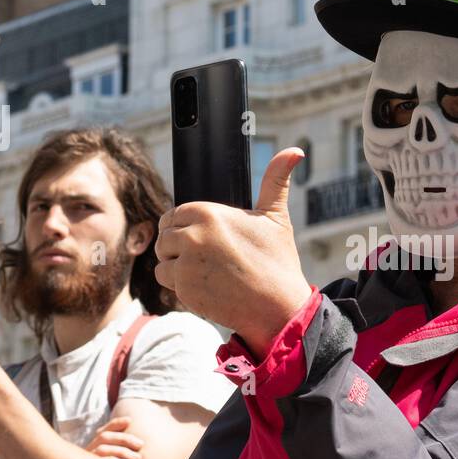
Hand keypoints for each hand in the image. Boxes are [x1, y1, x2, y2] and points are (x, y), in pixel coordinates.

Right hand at [85, 416, 143, 458]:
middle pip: (105, 437)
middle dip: (124, 438)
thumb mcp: (113, 458)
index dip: (116, 423)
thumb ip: (122, 448)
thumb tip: (137, 433)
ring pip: (102, 449)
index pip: (104, 429)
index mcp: (95, 445)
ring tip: (138, 458)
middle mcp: (89, 450)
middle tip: (141, 444)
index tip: (130, 420)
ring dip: (121, 451)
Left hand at [155, 148, 312, 360]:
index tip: (204, 240)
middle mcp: (193, 234)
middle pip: (165, 235)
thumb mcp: (276, 217)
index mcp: (209, 212)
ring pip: (162, 258)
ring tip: (208, 273)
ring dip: (178, 266)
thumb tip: (294, 151)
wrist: (278, 308)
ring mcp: (185, 263)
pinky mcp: (183, 288)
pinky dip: (180, 286)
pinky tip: (206, 287)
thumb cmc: (277, 262)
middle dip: (179, 246)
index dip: (186, 227)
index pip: (175, 214)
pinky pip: (166, 280)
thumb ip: (276, 180)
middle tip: (207, 259)